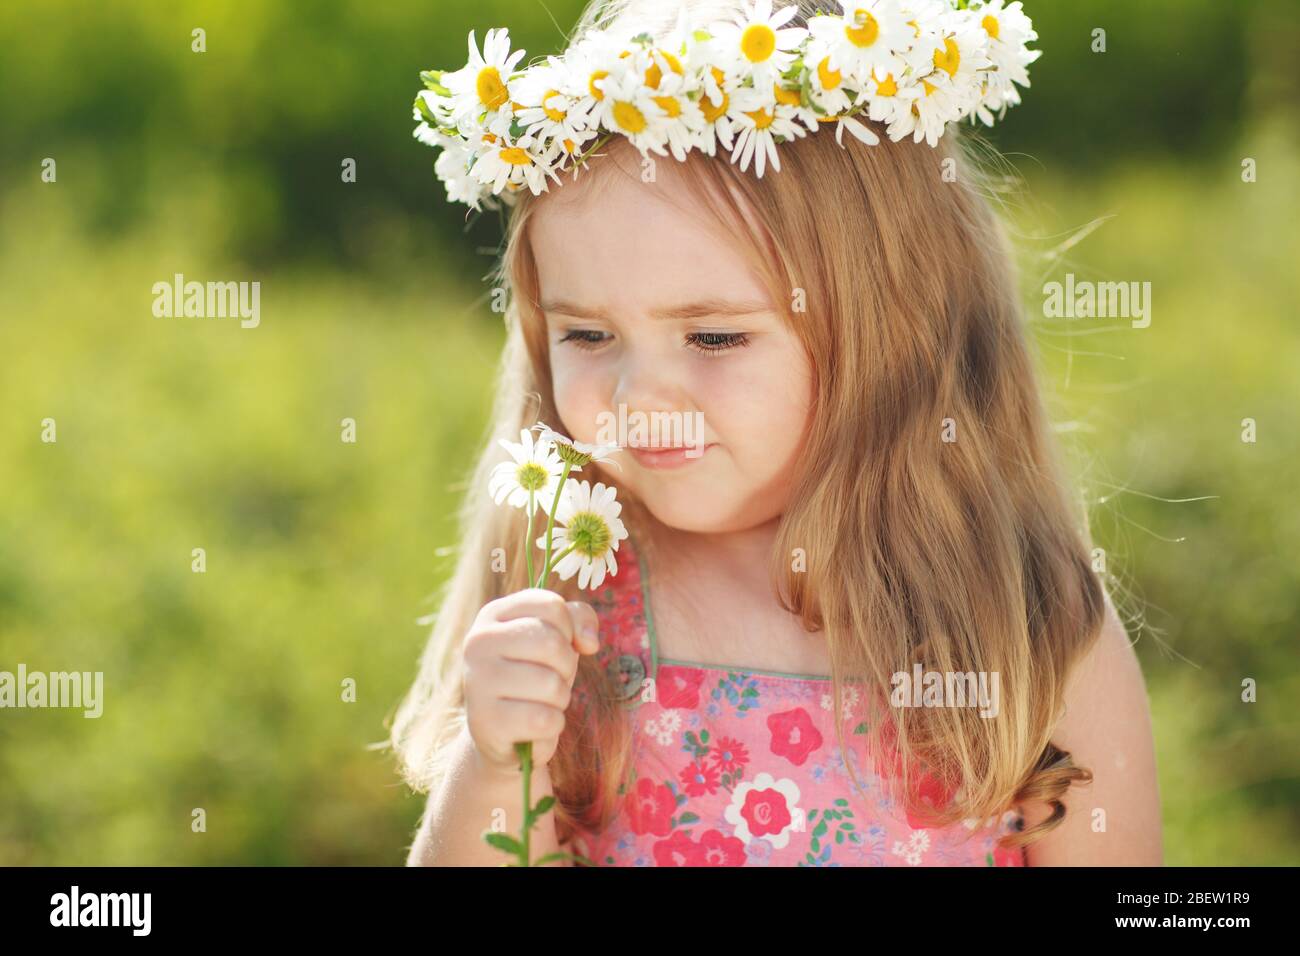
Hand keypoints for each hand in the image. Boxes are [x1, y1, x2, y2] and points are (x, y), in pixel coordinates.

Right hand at [463, 588, 599, 773]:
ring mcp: (477, 681)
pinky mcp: (484, 721)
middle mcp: (478, 642)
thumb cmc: (533, 674)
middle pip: (552, 644)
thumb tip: (589, 642)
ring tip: (539, 703)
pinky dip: (552, 726)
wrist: (500, 731)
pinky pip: (544, 719)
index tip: (560, 645)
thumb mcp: (556, 637)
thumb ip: (578, 619)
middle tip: (550, 679)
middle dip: (566, 667)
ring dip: (559, 699)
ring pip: (551, 684)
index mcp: (494, 614)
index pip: (552, 606)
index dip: (570, 630)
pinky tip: (533, 727)